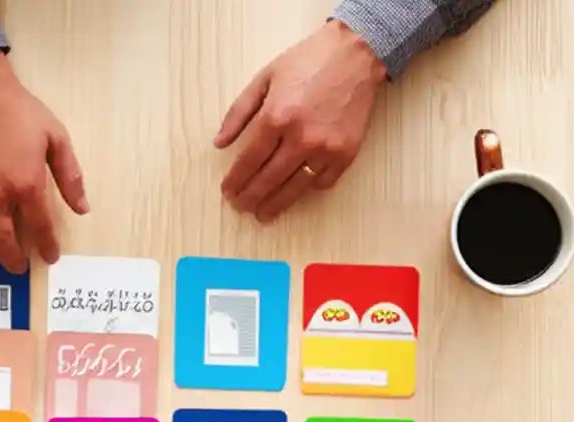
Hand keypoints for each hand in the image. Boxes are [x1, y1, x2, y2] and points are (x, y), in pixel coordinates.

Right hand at [0, 51, 88, 272]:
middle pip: (5, 245)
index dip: (47, 248)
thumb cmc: (16, 111)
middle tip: (21, 264)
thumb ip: (70, 176)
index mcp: (26, 184)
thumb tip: (82, 207)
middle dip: (16, 262)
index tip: (49, 255)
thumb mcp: (56, 137)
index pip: (40, 230)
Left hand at [215, 20, 385, 221]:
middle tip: (240, 207)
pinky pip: (322, 183)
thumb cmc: (307, 62)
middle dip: (250, 198)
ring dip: (275, 205)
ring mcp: (325, 149)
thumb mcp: (264, 78)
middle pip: (268, 180)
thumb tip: (219, 143)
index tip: (227, 191)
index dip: (235, 180)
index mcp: (276, 117)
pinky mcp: (346, 155)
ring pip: (294, 189)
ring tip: (263, 214)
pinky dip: (307, 189)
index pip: (249, 161)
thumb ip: (238, 112)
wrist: (354, 54)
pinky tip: (295, 191)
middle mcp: (300, 138)